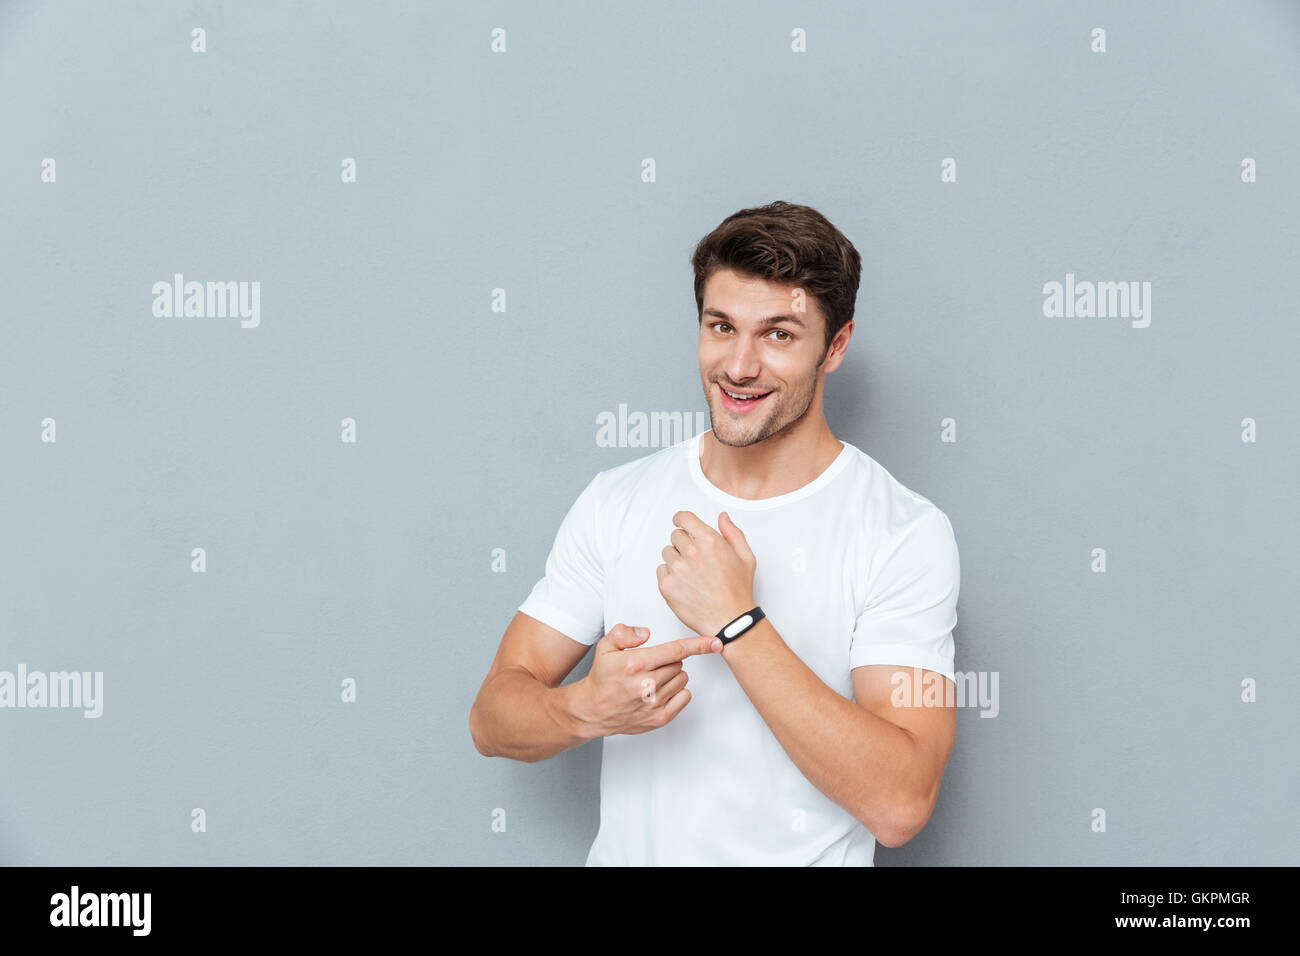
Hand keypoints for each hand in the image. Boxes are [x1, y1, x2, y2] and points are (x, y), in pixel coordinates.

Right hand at [571, 623, 721, 736]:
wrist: (592, 709)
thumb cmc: (602, 677)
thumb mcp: (605, 647)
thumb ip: (624, 633)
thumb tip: (645, 633)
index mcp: (635, 664)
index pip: (675, 650)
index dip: (698, 645)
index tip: (714, 642)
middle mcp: (646, 684)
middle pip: (679, 664)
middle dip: (668, 661)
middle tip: (650, 666)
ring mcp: (654, 703)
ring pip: (682, 679)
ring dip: (672, 676)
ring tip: (651, 679)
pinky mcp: (659, 717)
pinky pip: (684, 697)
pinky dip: (677, 691)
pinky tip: (660, 691)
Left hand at [656, 510, 756, 637]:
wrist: (730, 620)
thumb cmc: (738, 591)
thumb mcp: (745, 557)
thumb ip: (732, 533)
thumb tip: (722, 518)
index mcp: (709, 540)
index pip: (684, 518)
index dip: (681, 520)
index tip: (681, 523)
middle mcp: (691, 552)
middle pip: (675, 535)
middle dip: (684, 543)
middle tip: (695, 559)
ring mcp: (677, 569)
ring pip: (667, 553)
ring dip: (676, 559)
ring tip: (692, 574)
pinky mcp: (667, 585)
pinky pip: (661, 570)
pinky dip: (670, 575)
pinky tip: (685, 584)